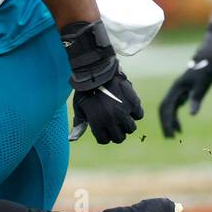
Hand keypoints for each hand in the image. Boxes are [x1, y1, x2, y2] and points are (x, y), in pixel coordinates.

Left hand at [62, 20, 143, 143]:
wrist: (97, 70)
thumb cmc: (86, 89)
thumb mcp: (79, 106)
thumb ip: (79, 123)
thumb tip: (72, 139)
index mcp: (97, 123)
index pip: (104, 140)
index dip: (103, 135)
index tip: (103, 128)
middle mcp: (111, 120)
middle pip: (119, 138)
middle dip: (116, 132)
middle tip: (114, 123)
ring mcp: (123, 112)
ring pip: (131, 128)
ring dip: (127, 124)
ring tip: (121, 114)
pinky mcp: (133, 103)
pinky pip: (139, 115)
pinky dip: (135, 112)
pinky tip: (128, 106)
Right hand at [158, 24, 211, 136]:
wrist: (208, 59)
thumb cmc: (205, 71)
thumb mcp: (202, 86)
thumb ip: (196, 99)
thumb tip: (192, 115)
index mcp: (176, 89)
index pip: (166, 108)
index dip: (166, 121)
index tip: (170, 133)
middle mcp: (174, 92)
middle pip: (164, 110)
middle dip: (165, 124)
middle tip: (169, 138)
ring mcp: (176, 93)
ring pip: (168, 111)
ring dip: (170, 123)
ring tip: (175, 136)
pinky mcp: (181, 94)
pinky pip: (174, 109)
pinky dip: (175, 119)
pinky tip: (180, 128)